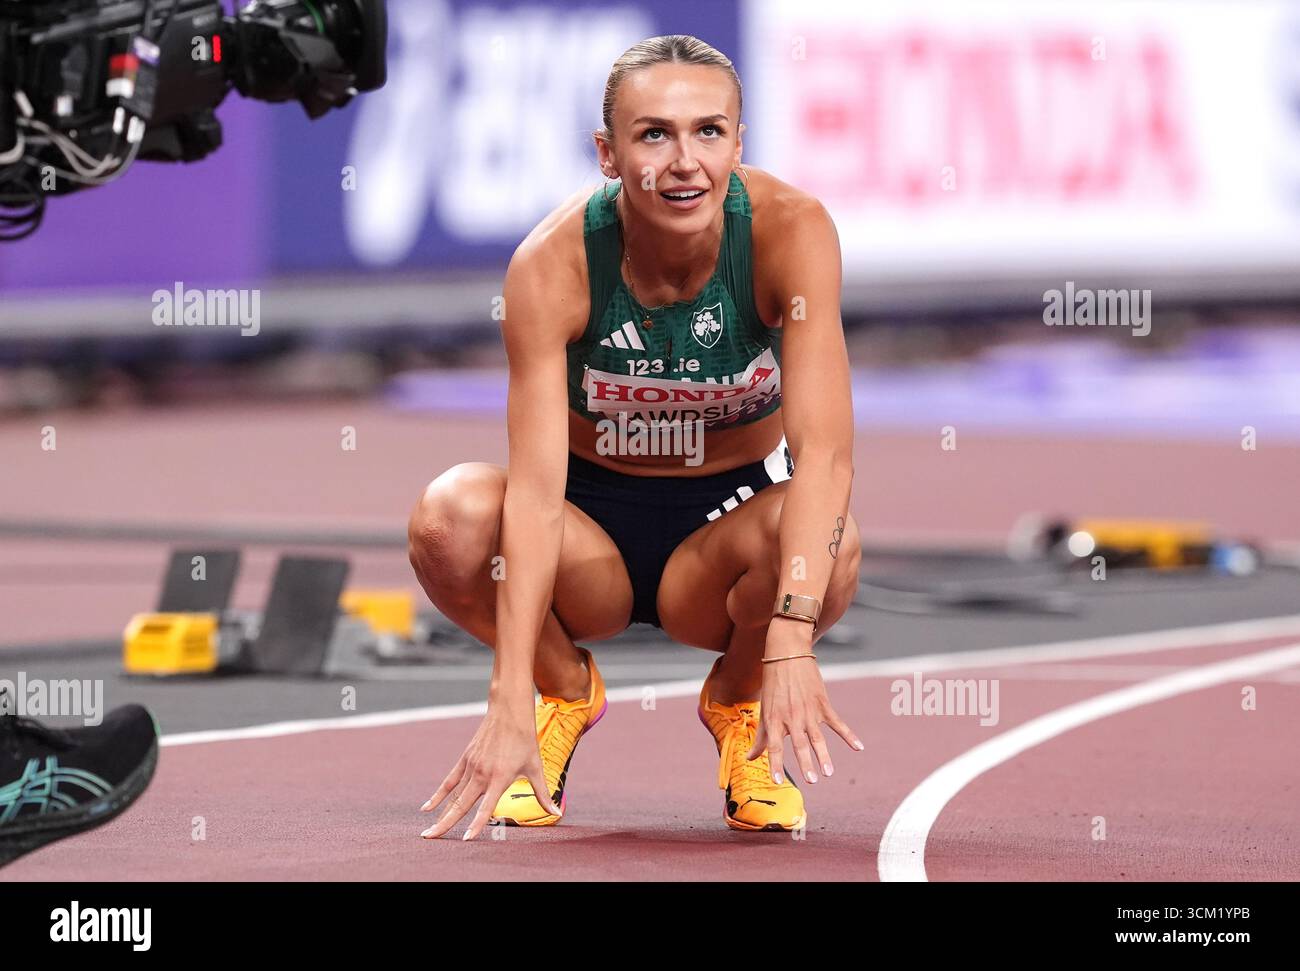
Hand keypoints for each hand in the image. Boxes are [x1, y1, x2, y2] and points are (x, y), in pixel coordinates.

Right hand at [418, 694, 559, 840]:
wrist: (509, 712)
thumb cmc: (525, 740)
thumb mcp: (536, 768)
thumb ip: (543, 794)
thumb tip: (557, 812)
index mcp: (500, 778)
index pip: (486, 808)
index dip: (476, 825)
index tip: (465, 840)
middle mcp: (482, 774)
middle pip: (461, 804)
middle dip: (445, 824)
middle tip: (430, 839)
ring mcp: (471, 766)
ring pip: (453, 796)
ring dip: (440, 814)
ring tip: (428, 832)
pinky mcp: (465, 759)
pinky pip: (449, 781)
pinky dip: (438, 795)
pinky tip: (427, 808)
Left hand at [746, 618, 863, 783]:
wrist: (787, 654)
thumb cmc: (773, 684)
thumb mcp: (765, 710)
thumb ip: (761, 737)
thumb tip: (750, 759)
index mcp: (774, 719)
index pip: (774, 746)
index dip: (775, 764)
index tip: (777, 781)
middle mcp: (791, 717)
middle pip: (798, 744)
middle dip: (805, 763)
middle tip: (811, 781)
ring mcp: (808, 711)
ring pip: (817, 737)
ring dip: (823, 755)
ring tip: (828, 773)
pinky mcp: (822, 703)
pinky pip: (837, 723)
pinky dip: (848, 735)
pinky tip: (858, 747)